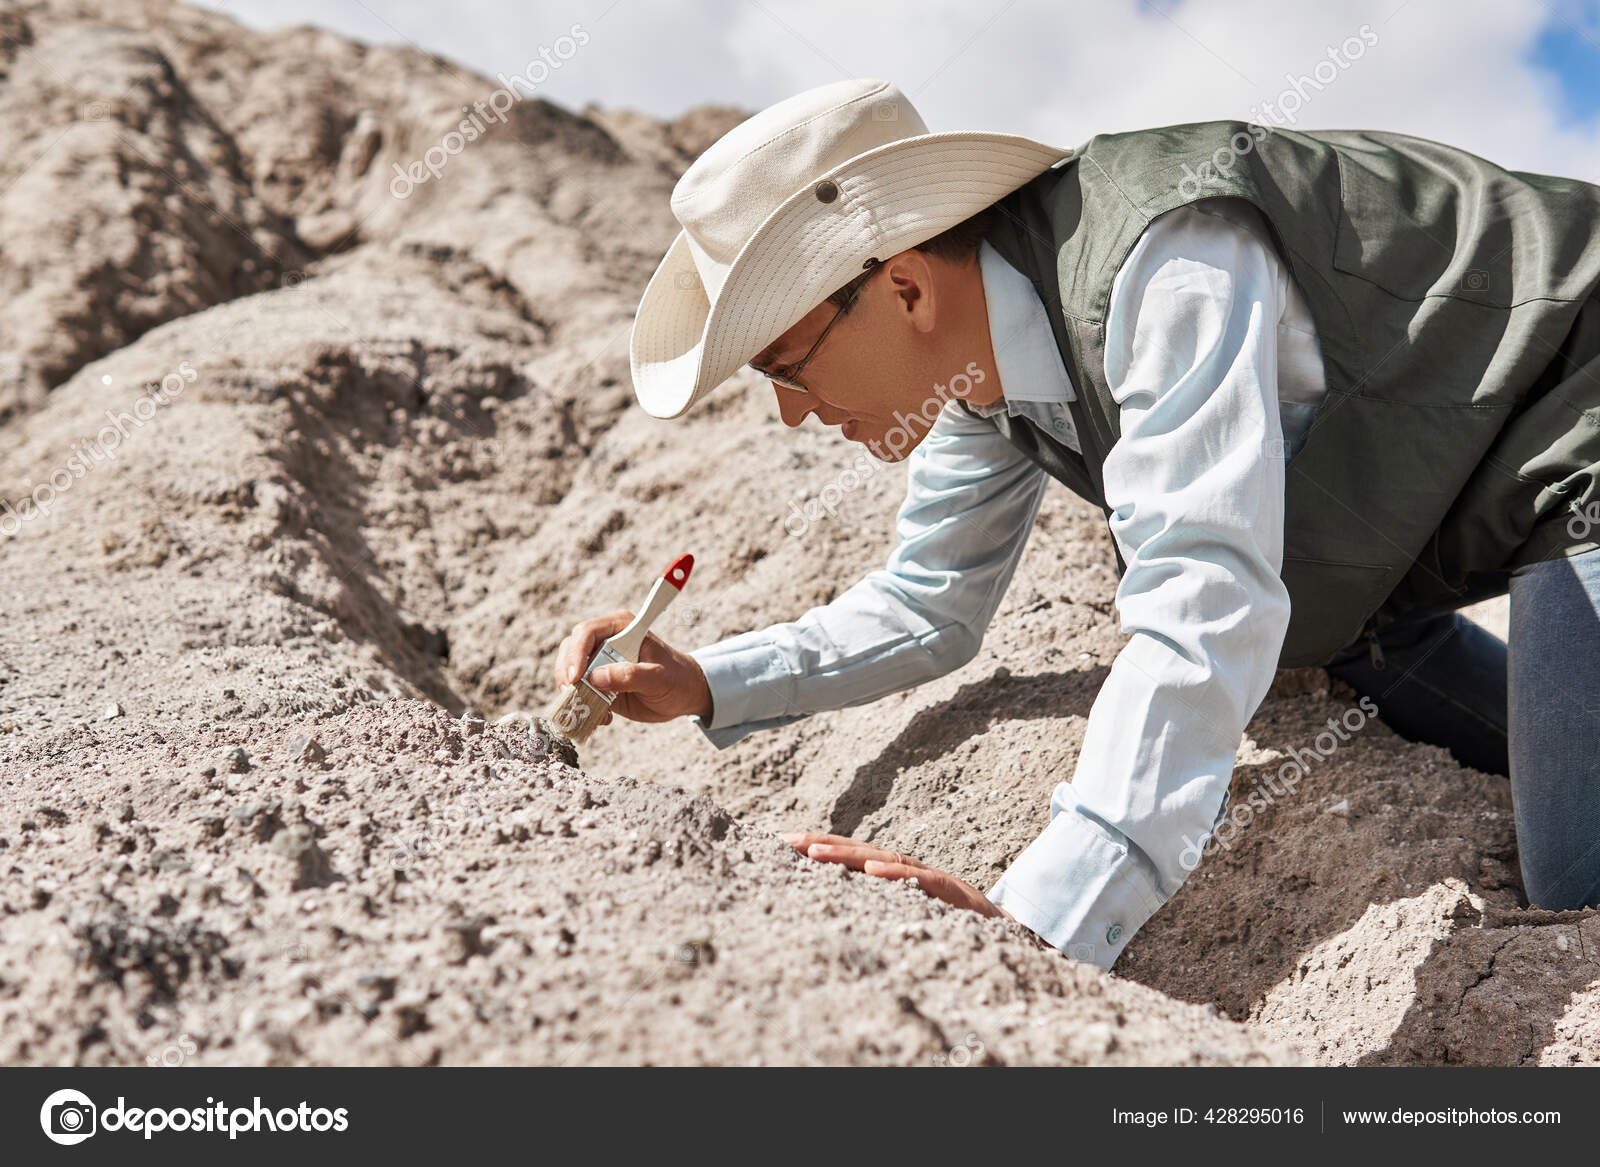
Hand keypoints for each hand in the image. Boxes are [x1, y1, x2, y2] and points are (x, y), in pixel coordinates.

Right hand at [554, 610, 712, 725]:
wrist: (684, 696)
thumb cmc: (677, 679)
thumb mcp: (658, 678)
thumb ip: (629, 675)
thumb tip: (596, 677)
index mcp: (622, 628)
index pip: (587, 632)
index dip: (577, 653)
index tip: (576, 677)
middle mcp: (606, 641)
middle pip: (570, 650)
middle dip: (567, 673)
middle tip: (572, 694)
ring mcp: (599, 661)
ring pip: (569, 671)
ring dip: (572, 692)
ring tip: (590, 710)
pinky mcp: (598, 682)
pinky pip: (579, 691)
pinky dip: (582, 705)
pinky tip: (603, 718)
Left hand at [780, 832, 1014, 921]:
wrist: (1013, 943)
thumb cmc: (957, 936)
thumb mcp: (909, 923)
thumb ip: (878, 913)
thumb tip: (831, 917)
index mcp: (897, 879)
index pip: (851, 859)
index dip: (817, 850)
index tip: (780, 846)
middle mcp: (911, 873)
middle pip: (860, 852)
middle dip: (820, 844)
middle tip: (783, 842)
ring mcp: (932, 879)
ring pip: (885, 859)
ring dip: (848, 854)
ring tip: (814, 853)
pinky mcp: (954, 893)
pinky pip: (922, 880)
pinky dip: (896, 874)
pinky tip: (870, 871)